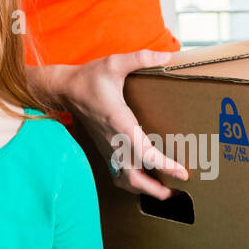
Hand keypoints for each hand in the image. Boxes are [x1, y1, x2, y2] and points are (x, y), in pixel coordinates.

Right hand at [60, 50, 189, 199]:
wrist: (65, 89)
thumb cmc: (89, 77)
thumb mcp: (114, 63)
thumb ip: (140, 58)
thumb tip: (167, 56)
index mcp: (119, 122)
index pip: (144, 153)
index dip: (165, 166)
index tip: (183, 173)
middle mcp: (113, 140)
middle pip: (133, 178)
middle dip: (155, 190)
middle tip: (177, 192)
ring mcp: (107, 147)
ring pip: (123, 180)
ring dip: (143, 190)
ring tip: (163, 191)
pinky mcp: (104, 148)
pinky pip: (118, 173)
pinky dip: (132, 182)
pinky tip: (144, 178)